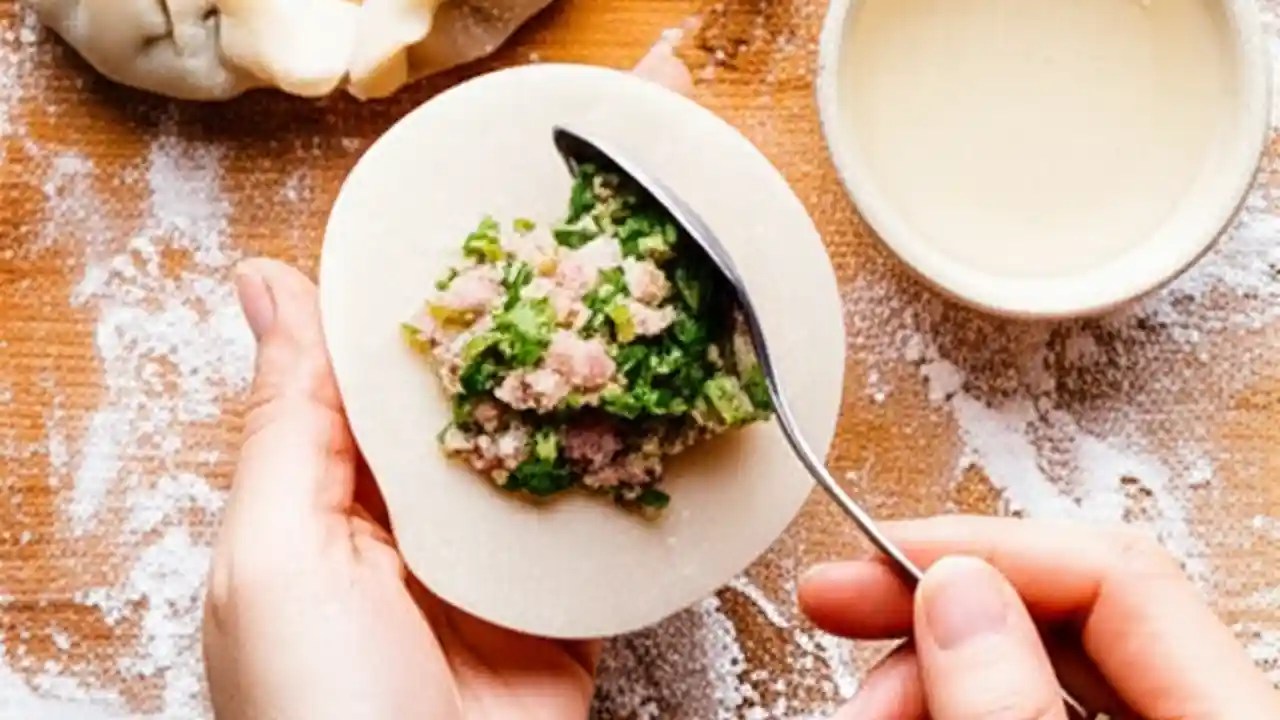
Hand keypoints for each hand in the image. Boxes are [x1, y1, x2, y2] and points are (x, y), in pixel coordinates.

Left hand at [202, 259, 598, 718]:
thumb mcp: (276, 554)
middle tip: (565, 255)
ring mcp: (489, 573)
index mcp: (325, 504)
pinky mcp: (560, 614)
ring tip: (624, 316)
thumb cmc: (318, 709)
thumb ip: (285, 422)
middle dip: (511, 346)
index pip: (368, 382)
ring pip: (538, 464)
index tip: (458, 228)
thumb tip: (264, 284)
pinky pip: (597, 537)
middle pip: (464, 414)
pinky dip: (627, 487)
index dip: (410, 308)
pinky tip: (657, 426)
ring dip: (576, 405)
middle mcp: (408, 530)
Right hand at [798, 515, 1279, 718]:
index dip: (979, 548)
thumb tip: (959, 590)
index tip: (870, 564)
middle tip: (835, 622)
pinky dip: (946, 710)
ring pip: (1027, 669)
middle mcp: (1202, 719)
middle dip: (930, 618)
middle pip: (1061, 614)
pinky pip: (1019, 711)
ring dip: (922, 674)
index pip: (1115, 574)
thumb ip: (1010, 711)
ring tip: (861, 712)